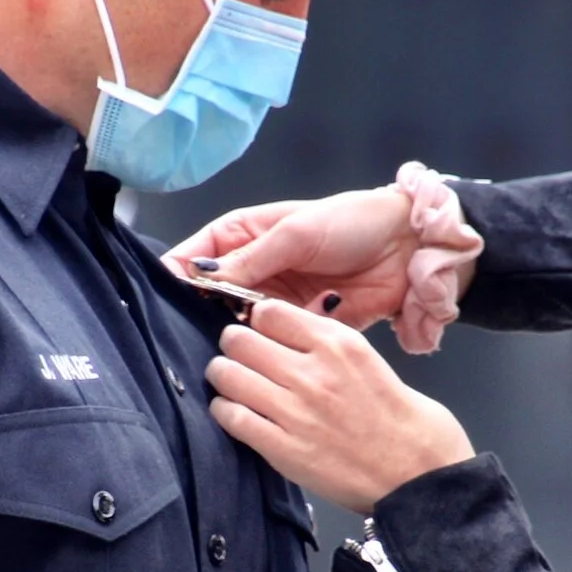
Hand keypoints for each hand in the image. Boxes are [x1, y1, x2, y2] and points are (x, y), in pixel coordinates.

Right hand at [168, 189, 415, 330]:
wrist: (406, 248)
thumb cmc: (351, 223)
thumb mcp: (296, 234)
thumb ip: (250, 260)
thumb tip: (204, 279)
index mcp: (241, 236)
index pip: (193, 257)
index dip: (176, 278)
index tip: (166, 299)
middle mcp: (252, 270)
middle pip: (209, 298)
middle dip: (202, 314)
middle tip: (195, 330)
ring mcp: (273, 301)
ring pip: (237, 325)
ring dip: (236, 335)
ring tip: (231, 344)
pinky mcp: (298, 327)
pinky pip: (273, 343)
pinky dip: (271, 348)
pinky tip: (272, 349)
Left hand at [207, 300, 474, 513]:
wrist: (421, 478)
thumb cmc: (408, 424)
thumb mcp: (371, 360)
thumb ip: (328, 344)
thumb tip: (292, 334)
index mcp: (339, 344)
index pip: (270, 311)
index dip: (257, 320)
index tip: (258, 329)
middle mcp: (313, 372)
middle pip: (240, 339)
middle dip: (235, 345)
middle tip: (239, 355)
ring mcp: (295, 411)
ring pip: (227, 374)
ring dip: (224, 376)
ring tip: (232, 384)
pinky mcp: (282, 449)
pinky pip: (231, 417)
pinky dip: (225, 411)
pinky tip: (235, 413)